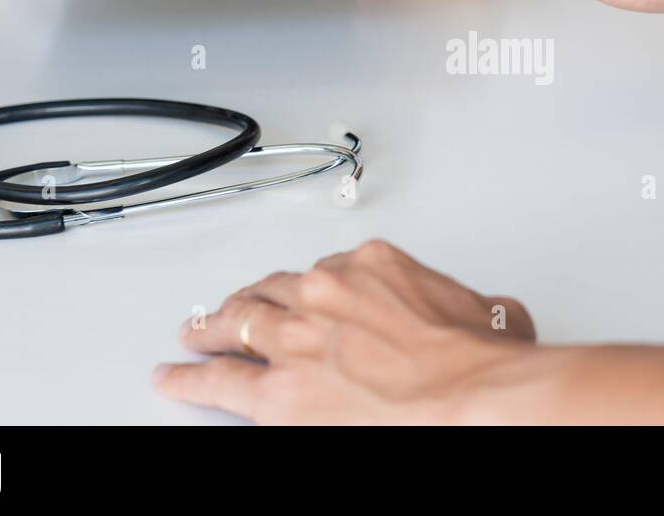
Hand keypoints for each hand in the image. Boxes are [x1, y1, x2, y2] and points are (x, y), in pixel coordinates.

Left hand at [153, 239, 535, 423]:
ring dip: (211, 327)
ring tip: (193, 333)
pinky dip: (188, 377)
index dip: (316, 291)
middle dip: (253, 298)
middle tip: (235, 307)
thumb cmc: (478, 363)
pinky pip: (218, 381)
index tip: (315, 302)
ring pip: (237, 322)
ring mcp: (296, 337)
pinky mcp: (277, 389)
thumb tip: (489, 315)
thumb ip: (464, 306)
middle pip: (275, 289)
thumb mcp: (490, 312)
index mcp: (373, 265)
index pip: (329, 271)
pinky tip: (173, 377)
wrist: (465, 397)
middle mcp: (326, 292)